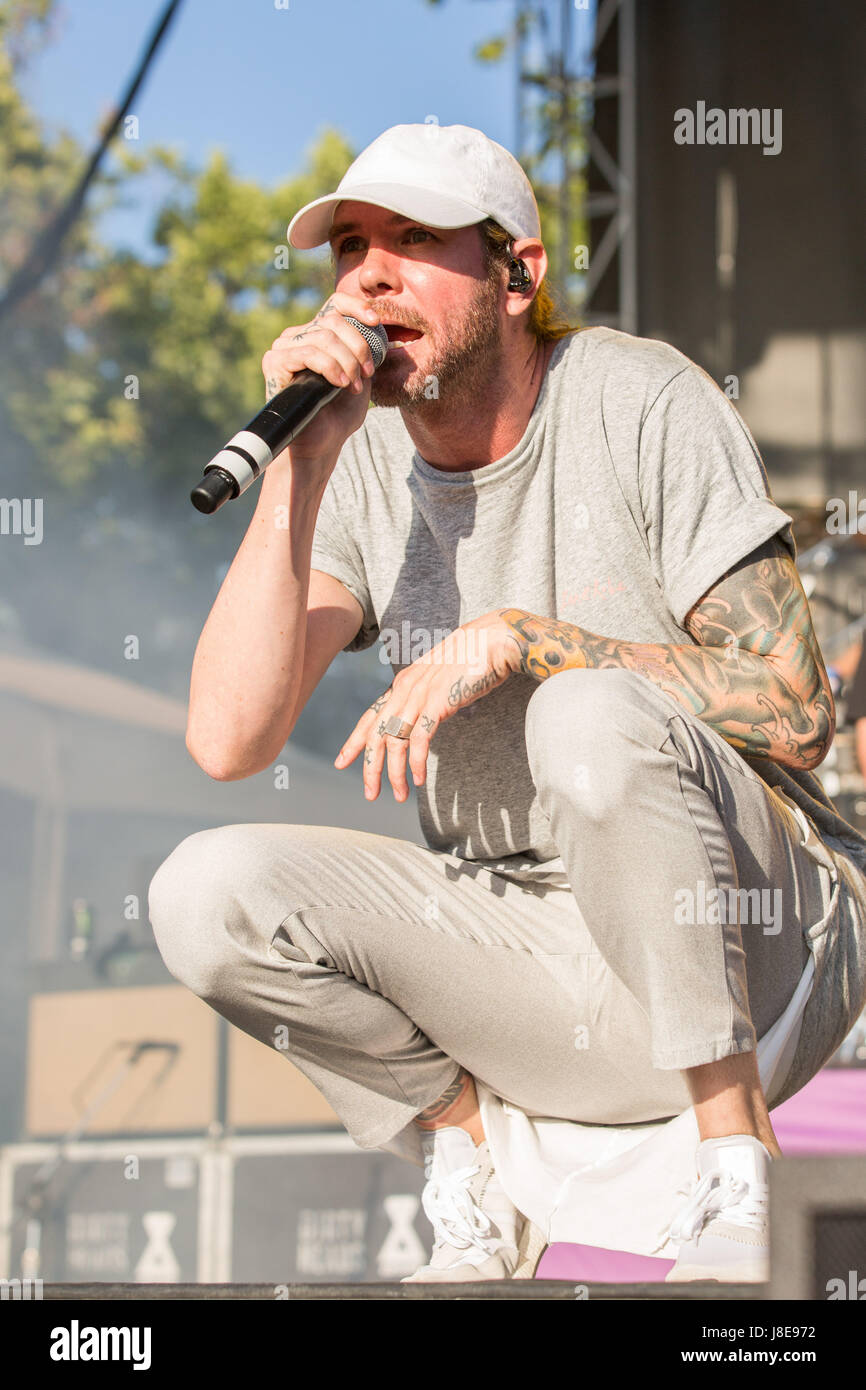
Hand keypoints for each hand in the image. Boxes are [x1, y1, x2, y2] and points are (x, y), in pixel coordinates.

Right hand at [261, 291, 381, 464]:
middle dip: (358, 347)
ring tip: (353, 386)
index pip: (334, 304)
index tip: (376, 322)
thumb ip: (365, 352)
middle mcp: (298, 336)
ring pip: (323, 337)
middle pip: (333, 321)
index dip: (356, 306)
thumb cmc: (339, 413)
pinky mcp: (275, 363)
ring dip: (346, 362)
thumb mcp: (361, 376)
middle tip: (367, 374)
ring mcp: (284, 348)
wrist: (322, 443)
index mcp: (317, 335)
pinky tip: (339, 383)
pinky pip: (307, 353)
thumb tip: (378, 331)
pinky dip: (329, 367)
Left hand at [333, 613, 512, 800]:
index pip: (370, 717)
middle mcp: (404, 689)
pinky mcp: (437, 702)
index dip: (354, 741)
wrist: (493, 640)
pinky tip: (419, 779)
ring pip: (394, 741)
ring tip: (399, 795)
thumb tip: (426, 718)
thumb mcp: (440, 680)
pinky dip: (416, 763)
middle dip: (370, 767)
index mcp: (402, 684)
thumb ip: (428, 698)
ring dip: (394, 773)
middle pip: (376, 734)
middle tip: (370, 794)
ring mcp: (419, 695)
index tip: (341, 762)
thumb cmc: (472, 660)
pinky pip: (419, 740)